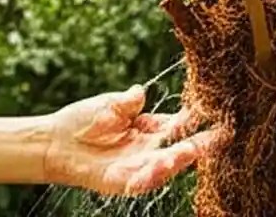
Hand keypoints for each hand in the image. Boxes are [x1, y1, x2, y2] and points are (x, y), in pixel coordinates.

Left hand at [42, 85, 219, 195]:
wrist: (56, 141)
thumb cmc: (84, 120)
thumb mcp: (109, 105)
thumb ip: (126, 102)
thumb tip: (140, 92)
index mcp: (150, 128)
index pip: (180, 123)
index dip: (196, 118)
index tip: (214, 111)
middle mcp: (149, 148)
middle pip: (181, 148)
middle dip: (200, 145)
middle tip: (219, 138)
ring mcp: (137, 166)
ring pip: (165, 167)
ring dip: (176, 161)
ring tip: (184, 153)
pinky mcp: (122, 182)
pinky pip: (140, 183)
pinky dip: (149, 178)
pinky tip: (155, 170)